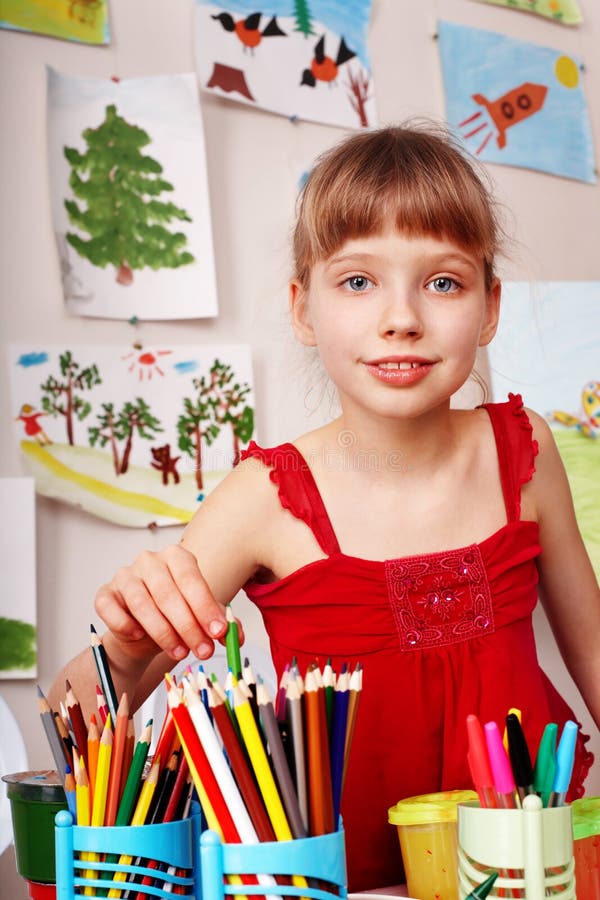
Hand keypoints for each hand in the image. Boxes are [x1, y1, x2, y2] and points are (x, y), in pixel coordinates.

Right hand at [94, 544, 241, 661]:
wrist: (141, 630)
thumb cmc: (174, 616)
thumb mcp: (200, 616)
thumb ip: (219, 623)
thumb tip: (237, 636)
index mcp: (177, 557)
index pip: (192, 579)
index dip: (205, 607)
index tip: (218, 631)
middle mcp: (149, 561)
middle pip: (168, 593)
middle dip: (188, 625)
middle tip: (202, 650)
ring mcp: (125, 575)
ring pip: (141, 603)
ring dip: (162, 632)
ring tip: (179, 652)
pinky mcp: (105, 593)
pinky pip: (110, 608)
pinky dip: (124, 624)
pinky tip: (138, 636)